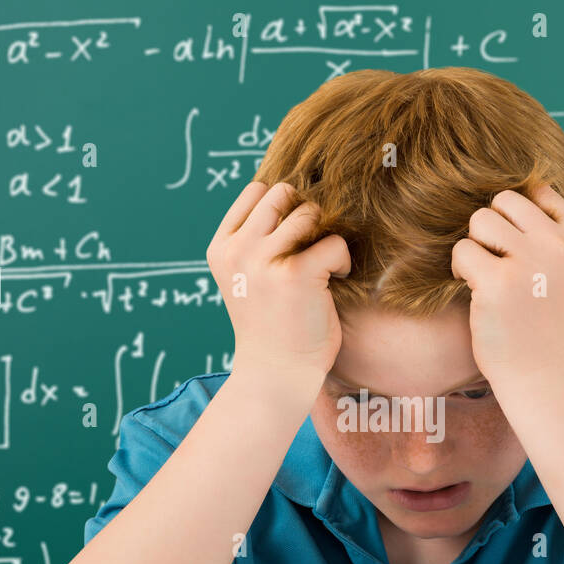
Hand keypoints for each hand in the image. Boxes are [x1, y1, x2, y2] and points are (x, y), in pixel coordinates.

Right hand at [207, 180, 349, 391]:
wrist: (276, 373)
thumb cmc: (270, 323)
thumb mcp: (246, 275)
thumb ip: (255, 238)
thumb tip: (291, 191)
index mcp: (221, 247)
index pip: (255, 191)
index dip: (282, 206)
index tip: (292, 238)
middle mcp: (237, 250)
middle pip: (282, 193)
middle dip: (304, 214)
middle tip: (312, 247)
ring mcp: (264, 260)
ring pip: (308, 212)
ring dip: (324, 234)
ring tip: (324, 264)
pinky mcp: (296, 273)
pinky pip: (333, 242)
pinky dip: (342, 259)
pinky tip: (336, 279)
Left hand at [451, 185, 563, 388]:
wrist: (543, 374)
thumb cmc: (546, 320)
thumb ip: (559, 227)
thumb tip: (534, 183)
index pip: (543, 195)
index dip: (521, 221)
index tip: (522, 255)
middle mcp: (560, 246)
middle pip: (504, 201)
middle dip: (493, 229)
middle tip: (497, 264)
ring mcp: (530, 262)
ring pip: (480, 220)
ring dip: (475, 245)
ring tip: (485, 275)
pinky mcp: (498, 282)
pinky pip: (463, 249)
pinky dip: (461, 269)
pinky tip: (475, 290)